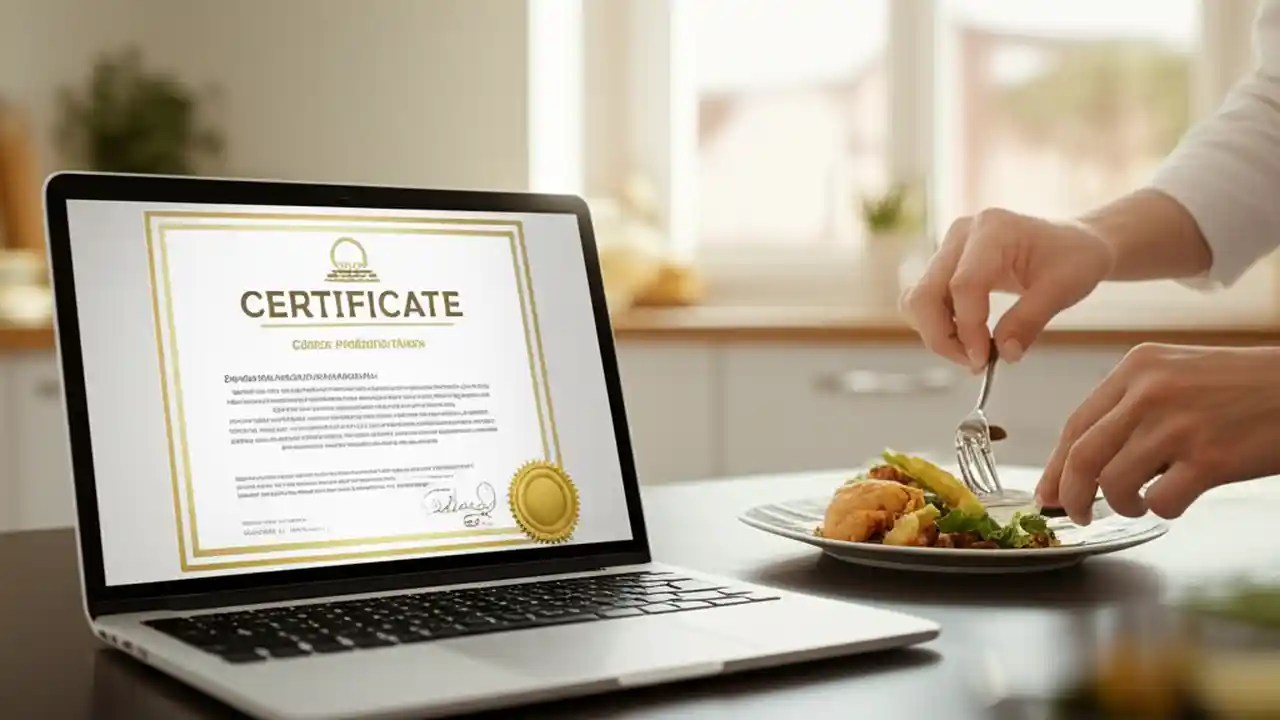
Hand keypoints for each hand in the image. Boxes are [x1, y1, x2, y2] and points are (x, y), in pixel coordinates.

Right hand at [900, 208, 1114, 370]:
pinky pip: (927, 302)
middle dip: (942, 337)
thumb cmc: (1073, 257)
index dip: (968, 329)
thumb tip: (1004, 354)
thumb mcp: (1063, 289)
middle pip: (925, 294)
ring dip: (938, 335)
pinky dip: (940, 327)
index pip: (963, 285)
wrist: (1073, 242)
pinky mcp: (945, 266)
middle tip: (974, 363)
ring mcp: (949, 250)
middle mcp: (961, 235)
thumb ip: (1029, 321)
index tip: (983, 361)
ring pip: (918, 301)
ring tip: (972, 353)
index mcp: (993, 230)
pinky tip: (968, 338)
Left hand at [1036, 343, 1279, 524]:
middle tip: (1077, 514)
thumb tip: (1083, 462)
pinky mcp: (1210, 458)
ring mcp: (1178, 424)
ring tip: (1140, 503)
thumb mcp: (1180, 375)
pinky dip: (1161, 511)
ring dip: (1121, 505)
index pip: (1077, 424)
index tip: (1048, 492)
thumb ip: (1132, 408)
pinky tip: (1175, 500)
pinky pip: (1160, 502)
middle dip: (1071, 494)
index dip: (1056, 465)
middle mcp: (1150, 392)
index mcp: (1137, 368)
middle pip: (1083, 456)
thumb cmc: (1246, 387)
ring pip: (1114, 482)